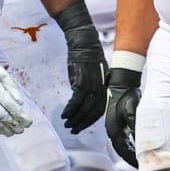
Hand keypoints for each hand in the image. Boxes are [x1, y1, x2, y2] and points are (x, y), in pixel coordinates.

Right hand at [0, 29, 31, 135]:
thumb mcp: (0, 72)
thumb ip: (11, 88)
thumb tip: (20, 103)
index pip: (10, 105)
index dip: (21, 115)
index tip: (29, 121)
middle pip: (2, 116)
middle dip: (15, 124)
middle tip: (23, 129)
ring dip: (5, 129)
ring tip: (14, 132)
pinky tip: (1, 130)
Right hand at [54, 1, 107, 133]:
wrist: (83, 41)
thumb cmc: (88, 55)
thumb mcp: (96, 72)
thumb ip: (94, 85)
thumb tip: (88, 98)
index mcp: (105, 86)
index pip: (100, 109)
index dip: (91, 120)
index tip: (82, 126)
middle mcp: (100, 88)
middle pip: (93, 112)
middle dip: (82, 123)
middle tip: (73, 130)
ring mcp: (91, 85)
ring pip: (84, 109)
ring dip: (74, 118)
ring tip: (67, 124)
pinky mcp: (81, 81)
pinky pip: (76, 101)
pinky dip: (70, 109)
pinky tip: (64, 114)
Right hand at [105, 67, 140, 167]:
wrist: (121, 85)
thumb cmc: (127, 97)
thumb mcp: (131, 110)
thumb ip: (134, 124)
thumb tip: (139, 138)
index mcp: (115, 129)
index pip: (123, 150)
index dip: (131, 159)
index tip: (140, 166)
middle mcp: (113, 130)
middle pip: (122, 150)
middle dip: (131, 159)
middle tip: (142, 166)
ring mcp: (114, 127)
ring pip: (122, 145)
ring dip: (130, 153)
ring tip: (140, 160)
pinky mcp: (118, 123)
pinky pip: (124, 139)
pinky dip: (130, 145)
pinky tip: (137, 147)